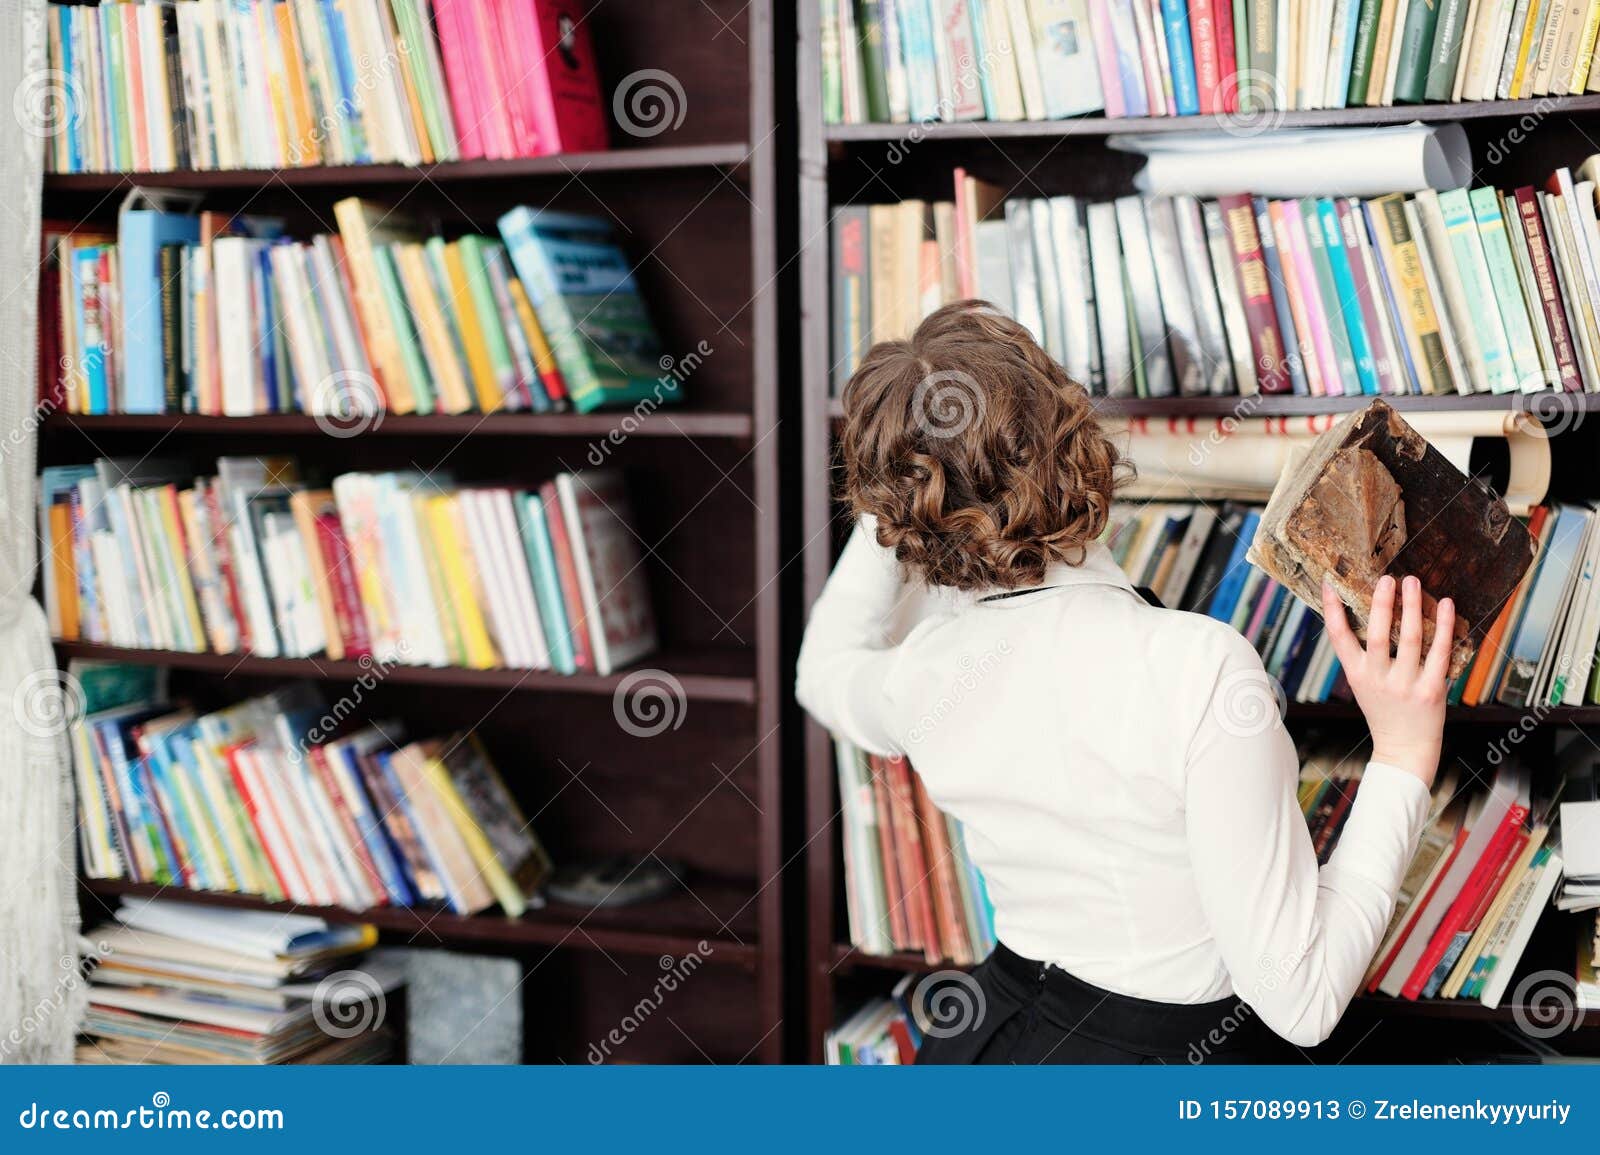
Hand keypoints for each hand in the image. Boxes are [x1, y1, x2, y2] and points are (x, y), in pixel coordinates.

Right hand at [1321, 575, 1452, 788]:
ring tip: (1412, 582)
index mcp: (1357, 674)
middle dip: (1382, 603)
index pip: (1339, 638)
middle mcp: (1378, 679)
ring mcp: (1406, 685)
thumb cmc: (1385, 710)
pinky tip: (1445, 604)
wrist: (1405, 748)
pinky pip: (1439, 652)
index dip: (1333, 610)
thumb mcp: (1364, 683)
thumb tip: (1368, 611)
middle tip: (1387, 578)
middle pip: (1378, 634)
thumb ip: (1363, 654)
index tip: (1330, 584)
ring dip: (1411, 606)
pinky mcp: (1432, 690)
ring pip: (1411, 639)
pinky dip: (1443, 626)